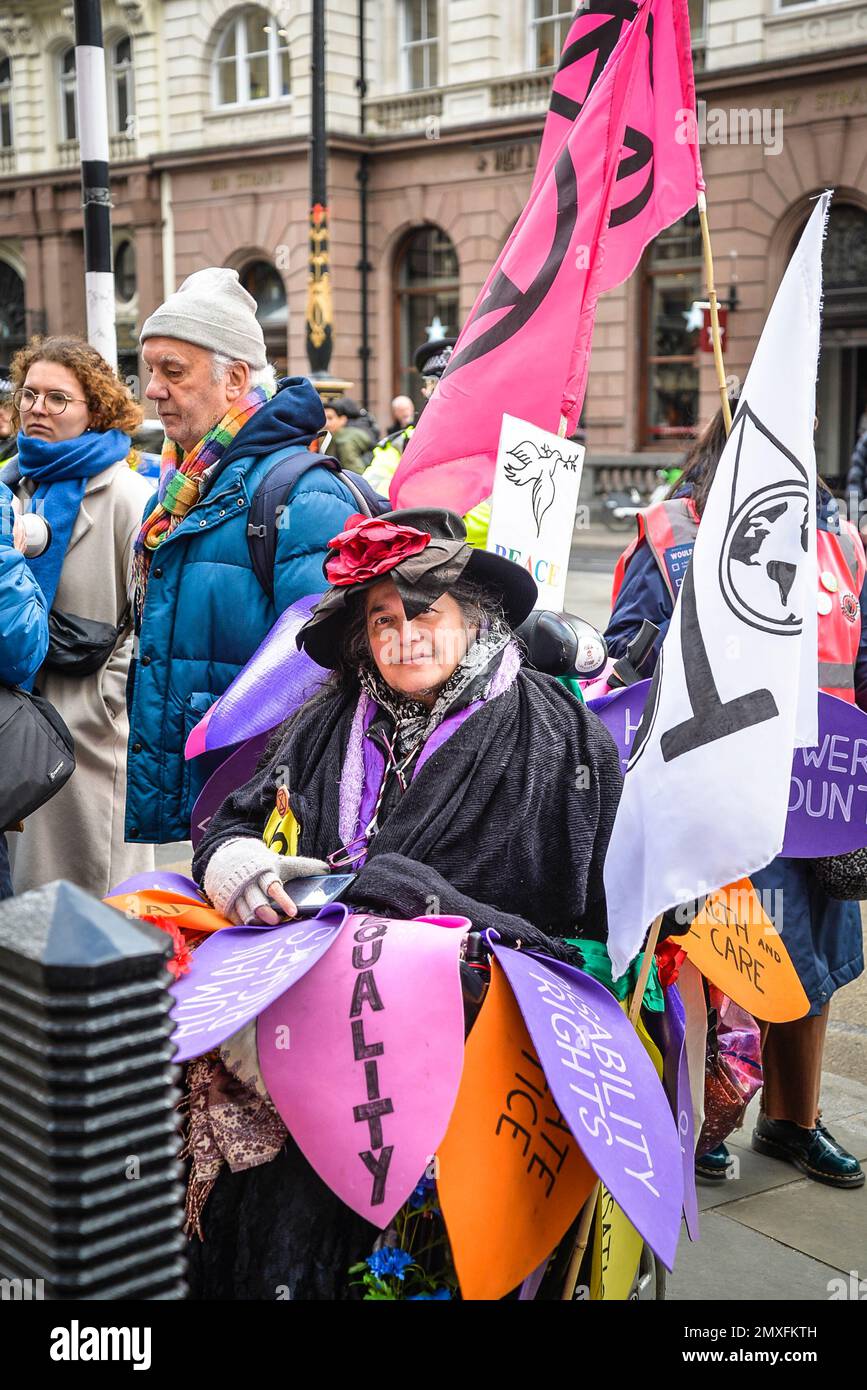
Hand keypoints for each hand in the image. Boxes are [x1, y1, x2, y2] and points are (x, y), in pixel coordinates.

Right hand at [203, 837, 329, 924]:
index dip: (283, 901)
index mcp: (263, 872)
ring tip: (269, 926)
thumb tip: (326, 870)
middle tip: (278, 922)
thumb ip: (304, 866)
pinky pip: (235, 918)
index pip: (274, 888)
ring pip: (246, 914)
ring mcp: (235, 894)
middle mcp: (248, 884)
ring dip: (258, 922)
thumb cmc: (263, 864)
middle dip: (269, 915)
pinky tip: (256, 926)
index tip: (294, 912)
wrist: (230, 857)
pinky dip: (246, 924)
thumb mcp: (282, 862)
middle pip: (258, 904)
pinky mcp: (227, 903)